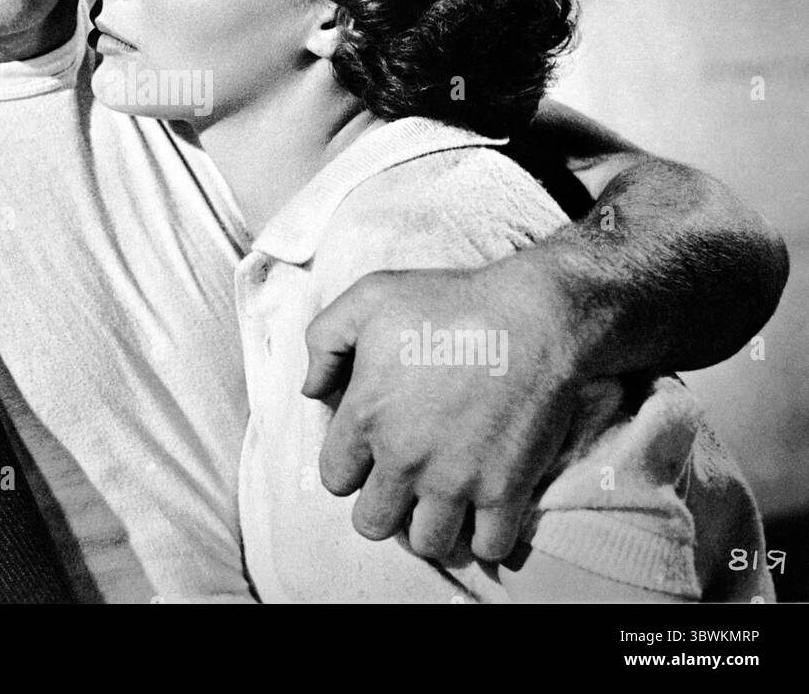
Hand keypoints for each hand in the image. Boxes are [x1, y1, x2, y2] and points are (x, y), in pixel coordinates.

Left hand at [303, 256, 581, 562]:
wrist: (533, 315)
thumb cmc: (449, 301)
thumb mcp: (369, 296)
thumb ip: (324, 340)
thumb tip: (310, 389)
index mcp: (366, 415)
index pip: (334, 478)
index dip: (349, 467)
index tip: (370, 452)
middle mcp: (404, 457)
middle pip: (372, 523)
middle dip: (382, 508)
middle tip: (402, 485)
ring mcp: (456, 479)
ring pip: (427, 544)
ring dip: (430, 529)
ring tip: (440, 503)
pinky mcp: (505, 489)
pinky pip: (487, 548)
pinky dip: (484, 539)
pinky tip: (483, 513)